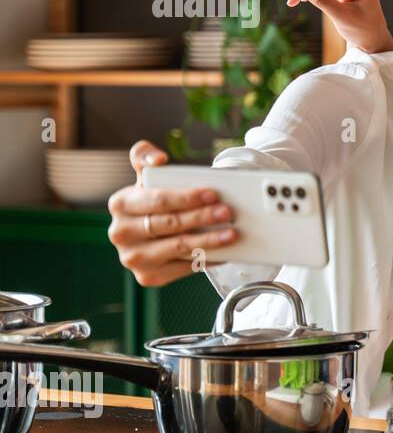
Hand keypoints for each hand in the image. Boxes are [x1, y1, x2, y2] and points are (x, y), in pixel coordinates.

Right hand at [107, 141, 237, 286]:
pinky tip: (225, 251)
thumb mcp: (145, 176)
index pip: (159, 200)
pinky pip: (183, 268)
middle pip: (170, 224)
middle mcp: (121, 233)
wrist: (148, 233)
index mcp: (121, 204)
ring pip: (178, 247)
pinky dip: (206, 259)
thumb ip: (144, 156)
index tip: (212, 194)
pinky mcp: (148, 277)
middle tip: (227, 213)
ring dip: (209, 241)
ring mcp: (133, 257)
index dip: (187, 198)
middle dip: (202, 218)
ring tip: (231, 233)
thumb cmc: (152, 201)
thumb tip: (158, 159)